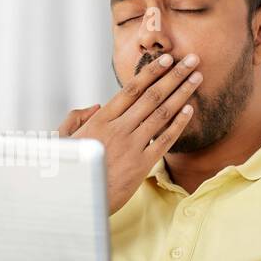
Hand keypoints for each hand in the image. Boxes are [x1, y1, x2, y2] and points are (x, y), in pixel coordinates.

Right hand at [56, 53, 200, 213]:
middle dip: (174, 75)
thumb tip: (96, 105)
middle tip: (192, 60)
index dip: (151, 72)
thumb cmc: (70, 170)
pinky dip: (178, 123)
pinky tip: (190, 110)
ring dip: (182, 93)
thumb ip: (76, 117)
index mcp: (100, 120)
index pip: (131, 89)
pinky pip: (165, 140)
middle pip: (152, 96)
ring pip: (162, 113)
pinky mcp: (142, 165)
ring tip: (197, 78)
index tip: (167, 58)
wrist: (78, 201)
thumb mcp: (64, 139)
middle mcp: (118, 129)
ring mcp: (132, 147)